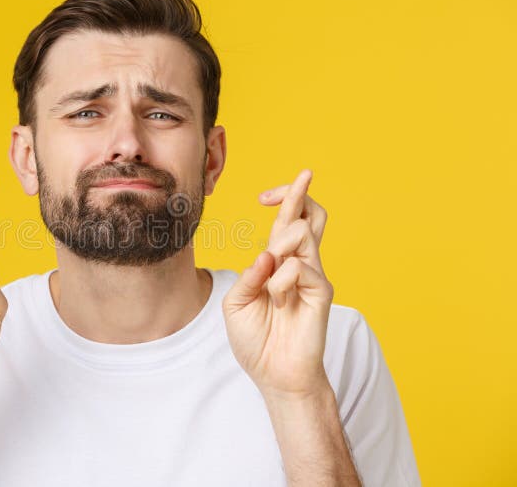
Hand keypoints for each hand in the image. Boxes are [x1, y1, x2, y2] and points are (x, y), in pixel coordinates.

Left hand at [222, 169, 333, 399]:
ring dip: (280, 245)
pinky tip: (279, 302)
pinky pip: (298, 268)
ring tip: (272, 281)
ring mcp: (312, 276)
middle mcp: (299, 265)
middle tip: (291, 182)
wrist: (274, 375)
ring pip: (304, 232)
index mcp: (278, 264)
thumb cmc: (256, 340)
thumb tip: (268, 254)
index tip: (264, 196)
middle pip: (309, 215)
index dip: (285, 199)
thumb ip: (248, 276)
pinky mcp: (321, 291)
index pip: (289, 222)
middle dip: (296, 194)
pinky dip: (280, 282)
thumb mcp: (236, 304)